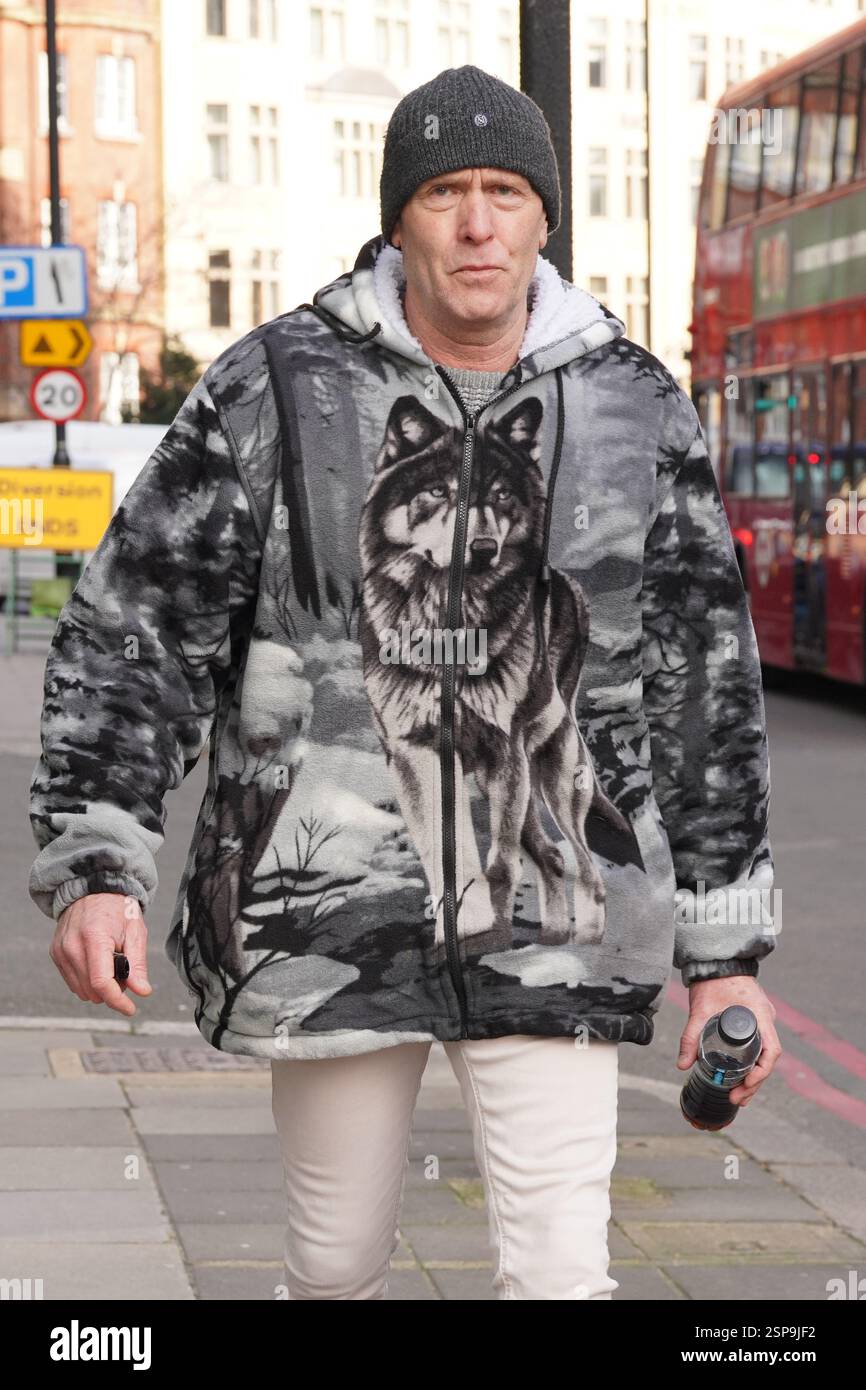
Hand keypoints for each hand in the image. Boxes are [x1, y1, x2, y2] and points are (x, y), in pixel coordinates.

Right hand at [50, 892, 151, 1016]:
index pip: (101, 982)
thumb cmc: (117, 909)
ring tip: (111, 965)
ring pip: (81, 990)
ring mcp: (60, 951)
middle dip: (112, 991)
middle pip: (91, 990)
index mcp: (93, 938)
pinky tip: (98, 964)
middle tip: (125, 973)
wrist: (93, 888)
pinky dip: (87, 981)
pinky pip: (72, 982)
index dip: (117, 1001)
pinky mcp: (55, 954)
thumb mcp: (135, 931)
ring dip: (99, 988)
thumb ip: (137, 964)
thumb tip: (142, 991)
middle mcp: (72, 946)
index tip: (130, 1008)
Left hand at [676, 975, 780, 1105]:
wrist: (715, 961)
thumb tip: (682, 1065)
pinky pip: (758, 1045)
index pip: (772, 1050)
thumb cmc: (711, 982)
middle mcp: (765, 1020)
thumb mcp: (700, 1010)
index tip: (747, 1085)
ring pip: (764, 1054)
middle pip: (768, 1058)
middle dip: (754, 1082)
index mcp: (760, 1015)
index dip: (762, 1072)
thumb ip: (690, 1036)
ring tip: (738, 1096)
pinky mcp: (753, 1021)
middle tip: (737, 1099)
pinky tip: (740, 1076)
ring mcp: (761, 1020)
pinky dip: (751, 1062)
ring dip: (753, 1076)